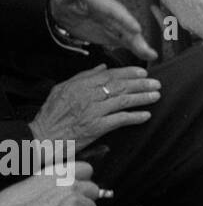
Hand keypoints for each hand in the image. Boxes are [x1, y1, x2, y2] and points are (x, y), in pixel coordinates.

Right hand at [0, 168, 99, 205]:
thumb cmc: (10, 205)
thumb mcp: (31, 183)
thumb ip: (51, 182)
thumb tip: (57, 189)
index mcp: (58, 172)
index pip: (86, 169)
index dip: (84, 180)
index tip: (81, 188)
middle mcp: (70, 184)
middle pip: (93, 190)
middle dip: (86, 200)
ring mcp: (74, 202)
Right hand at [27, 63, 160, 146]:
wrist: (42, 137)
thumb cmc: (51, 114)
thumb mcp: (62, 88)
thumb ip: (83, 76)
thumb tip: (103, 67)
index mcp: (81, 85)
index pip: (110, 75)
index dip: (129, 73)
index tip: (143, 73)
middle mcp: (88, 96)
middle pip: (120, 86)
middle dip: (141, 84)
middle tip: (156, 83)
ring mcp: (93, 111)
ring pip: (122, 101)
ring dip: (142, 98)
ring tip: (156, 96)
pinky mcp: (96, 127)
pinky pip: (119, 120)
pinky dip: (134, 117)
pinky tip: (146, 115)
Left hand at [49, 0, 157, 61]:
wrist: (64, 11)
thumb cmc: (65, 1)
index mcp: (102, 2)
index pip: (115, 11)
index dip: (125, 20)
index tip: (136, 29)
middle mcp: (113, 13)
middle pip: (127, 25)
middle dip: (138, 37)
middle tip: (148, 48)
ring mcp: (115, 24)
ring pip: (130, 35)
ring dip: (141, 45)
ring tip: (152, 55)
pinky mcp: (114, 35)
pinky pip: (127, 42)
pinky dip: (137, 49)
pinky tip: (147, 56)